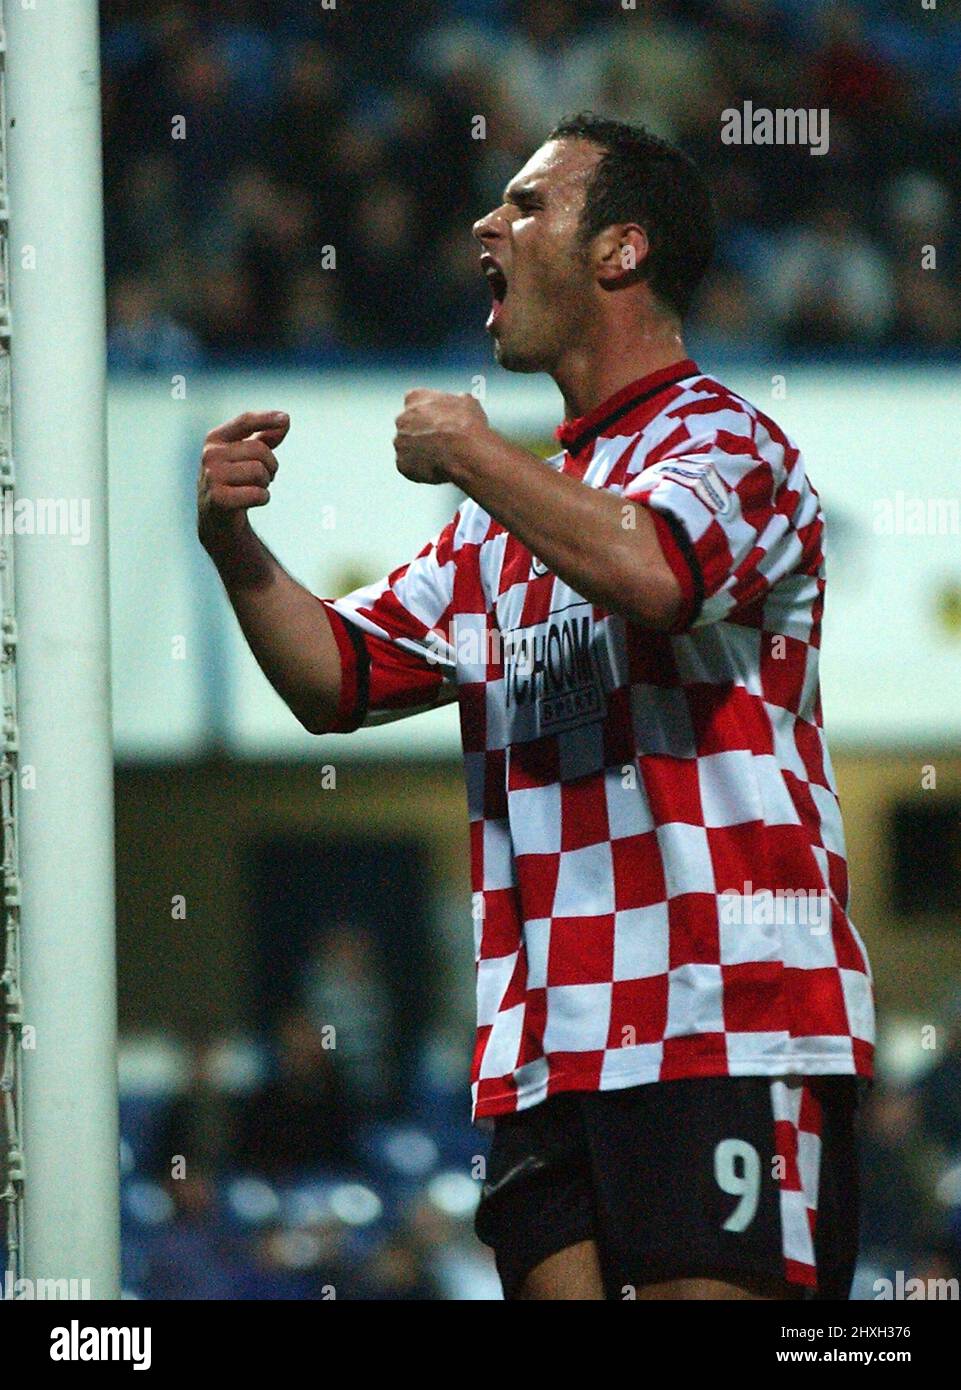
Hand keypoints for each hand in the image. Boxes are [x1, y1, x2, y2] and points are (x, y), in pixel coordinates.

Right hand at [198, 410, 289, 549]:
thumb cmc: (235, 482)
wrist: (217, 519)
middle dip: (271, 465)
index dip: (267, 419)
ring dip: (265, 483)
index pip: (245, 422)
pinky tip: (254, 501)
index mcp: (215, 439)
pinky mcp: (219, 498)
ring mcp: (212, 476)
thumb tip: (285, 420)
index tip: (286, 419)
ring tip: (255, 489)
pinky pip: (257, 493)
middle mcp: (210, 454)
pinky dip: (263, 498)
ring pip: (259, 471)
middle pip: (259, 450)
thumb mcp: (247, 456)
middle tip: (266, 477)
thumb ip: (265, 438)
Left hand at [394, 389, 489, 484]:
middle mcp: (402, 418)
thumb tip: (459, 404)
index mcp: (415, 398)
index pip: (415, 401)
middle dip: (421, 433)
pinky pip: (409, 467)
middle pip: (409, 425)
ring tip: (441, 458)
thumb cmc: (467, 427)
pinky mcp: (402, 464)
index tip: (439, 421)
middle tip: (440, 441)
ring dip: (420, 452)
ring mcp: (400, 443)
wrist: (464, 455)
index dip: (428, 413)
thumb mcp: (468, 403)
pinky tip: (436, 469)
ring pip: (408, 447)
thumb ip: (455, 401)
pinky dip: (420, 470)